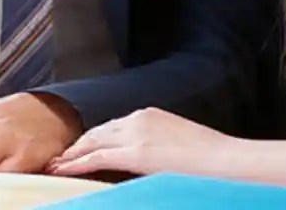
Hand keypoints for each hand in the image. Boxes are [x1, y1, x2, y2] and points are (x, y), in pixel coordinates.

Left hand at [47, 107, 234, 176]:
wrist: (230, 162)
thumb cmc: (213, 160)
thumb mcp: (179, 145)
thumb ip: (157, 148)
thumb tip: (147, 160)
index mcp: (149, 116)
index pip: (111, 128)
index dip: (91, 140)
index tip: (77, 150)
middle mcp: (139, 119)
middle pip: (97, 132)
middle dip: (76, 146)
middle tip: (57, 157)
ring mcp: (136, 134)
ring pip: (92, 142)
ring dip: (72, 155)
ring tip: (54, 165)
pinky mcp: (136, 153)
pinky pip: (98, 157)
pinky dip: (77, 163)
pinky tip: (64, 169)